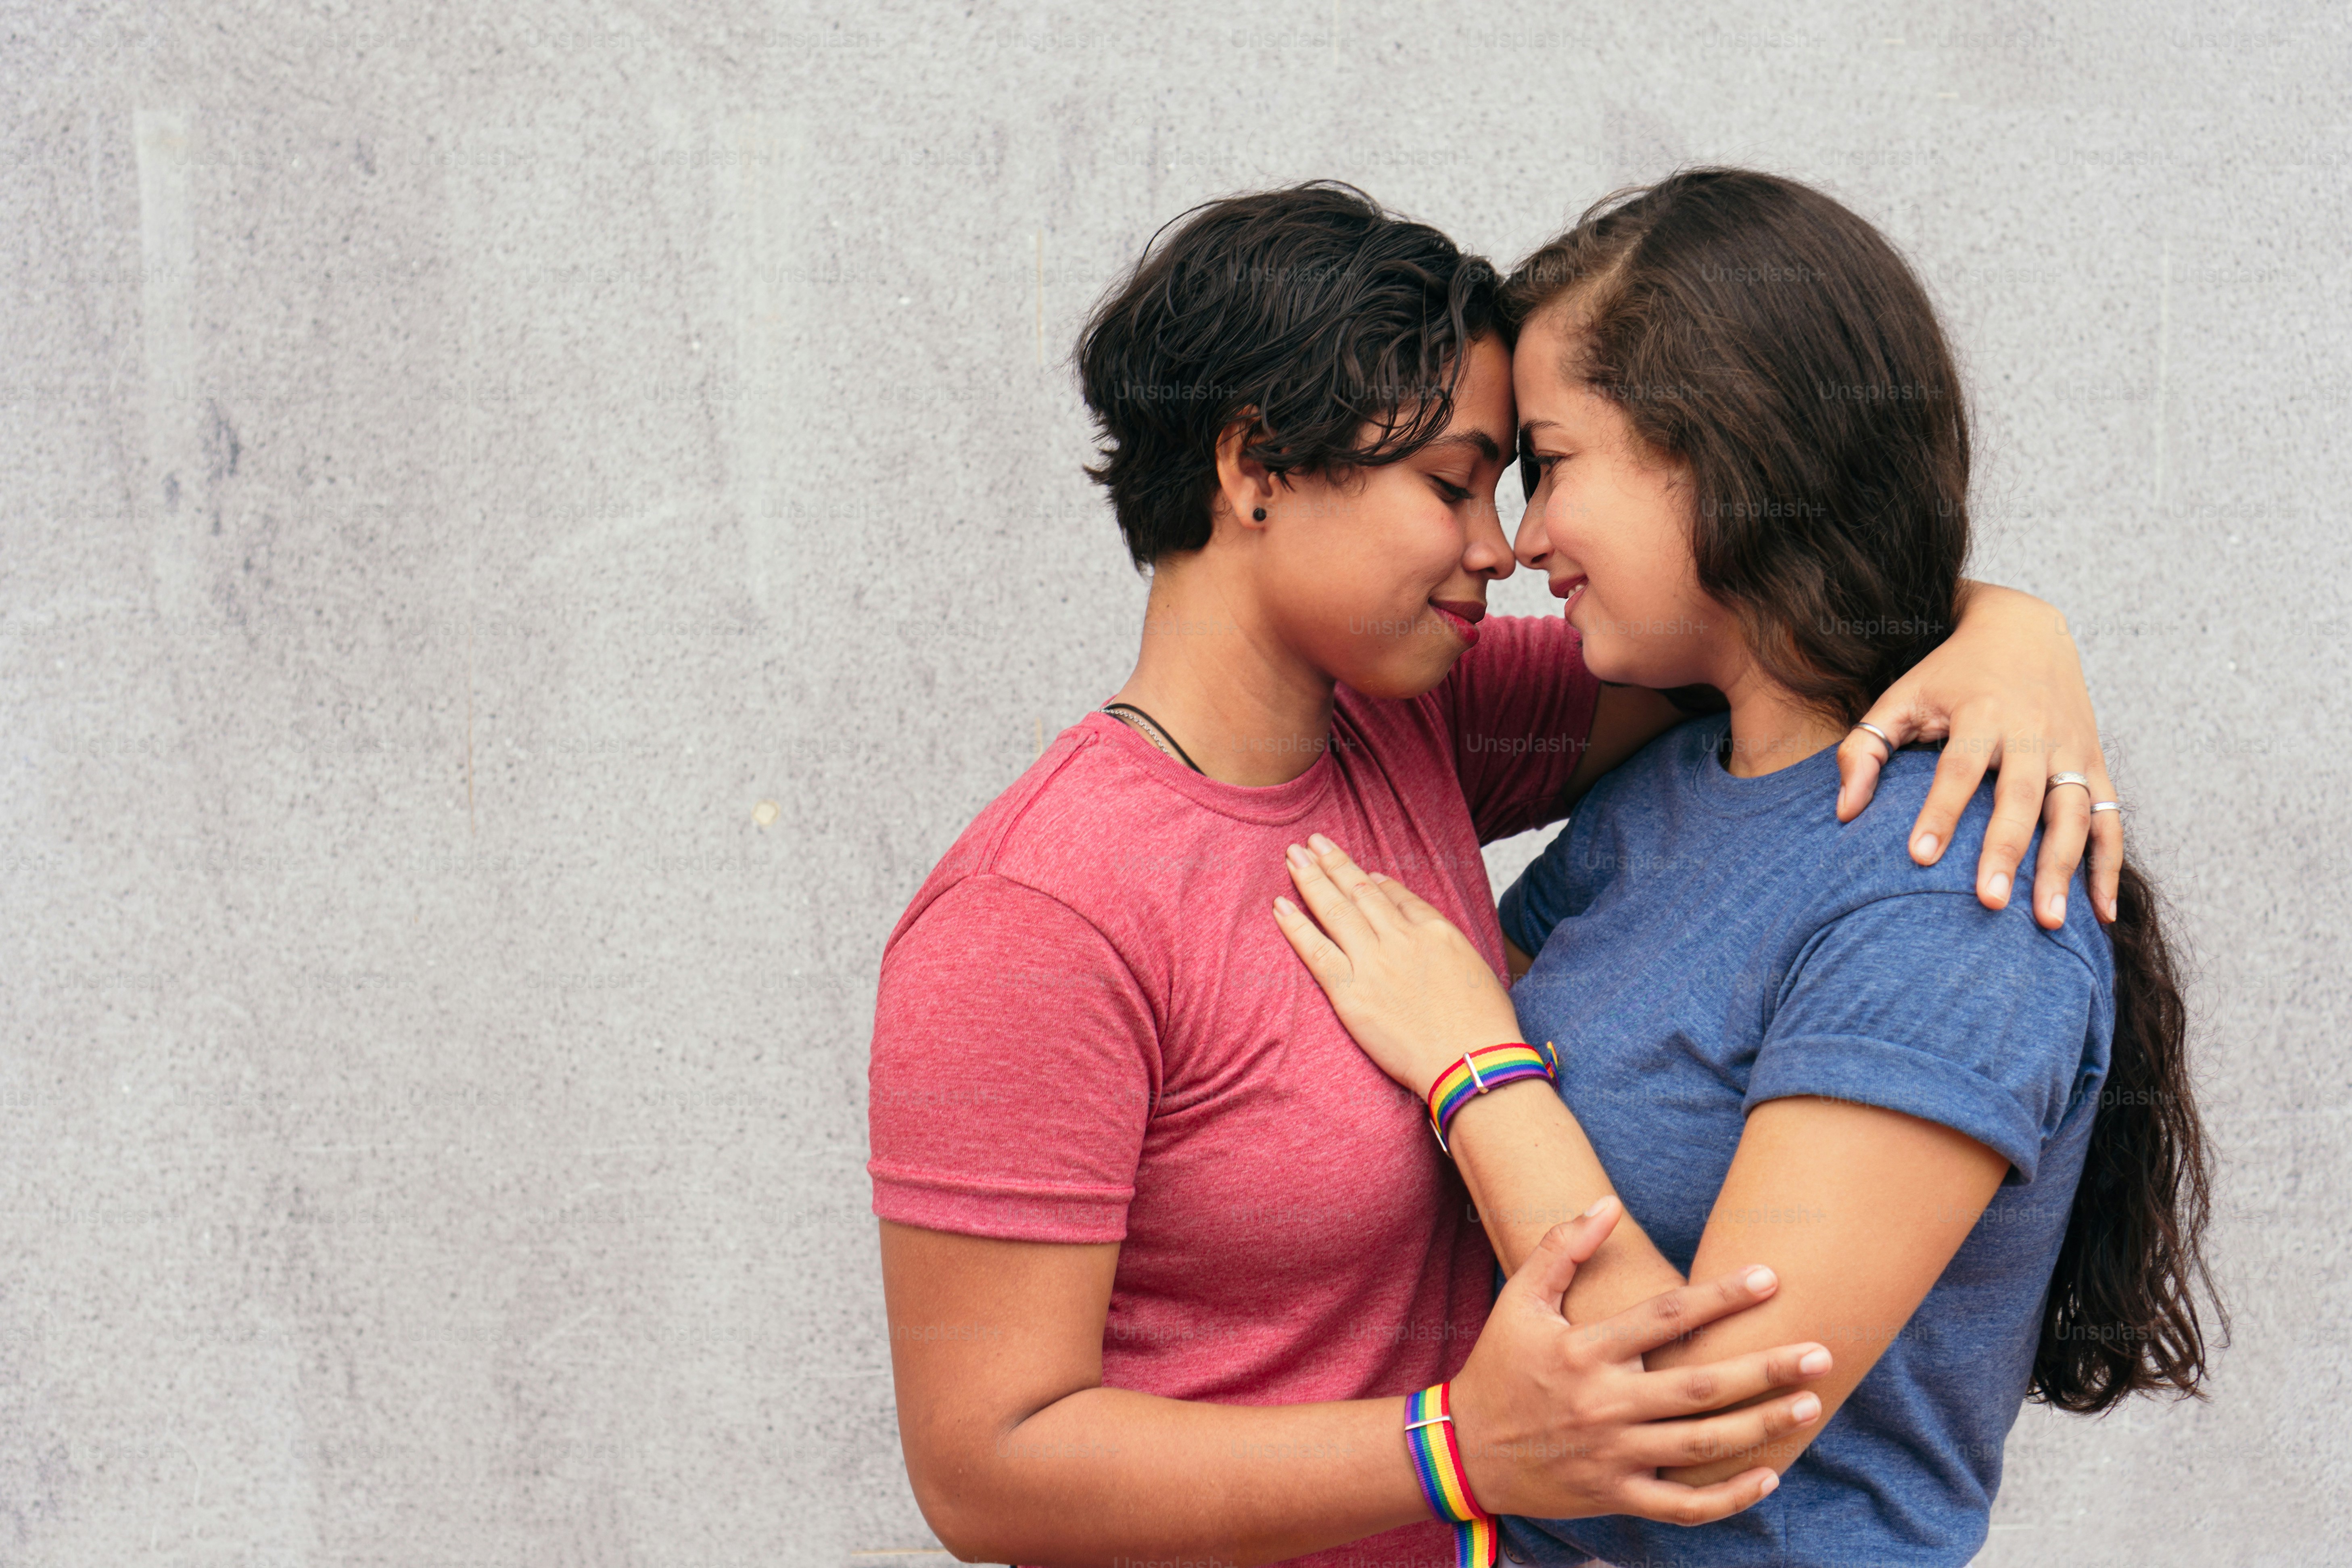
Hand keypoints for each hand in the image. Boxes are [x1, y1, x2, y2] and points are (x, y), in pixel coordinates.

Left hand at [1272, 834, 1521, 1099]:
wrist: (1473, 1062)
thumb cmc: (1483, 1026)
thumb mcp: (1476, 966)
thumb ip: (1443, 935)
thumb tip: (1413, 910)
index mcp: (1435, 931)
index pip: (1394, 895)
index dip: (1369, 880)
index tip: (1353, 870)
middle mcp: (1401, 939)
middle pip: (1359, 891)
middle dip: (1332, 863)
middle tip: (1310, 843)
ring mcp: (1374, 964)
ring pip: (1335, 910)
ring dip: (1310, 879)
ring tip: (1292, 856)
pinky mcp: (1352, 993)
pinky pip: (1316, 951)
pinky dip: (1296, 927)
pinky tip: (1280, 906)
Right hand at [1448, 1198, 1832, 1521]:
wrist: (1465, 1450)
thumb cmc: (1499, 1366)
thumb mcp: (1519, 1300)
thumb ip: (1561, 1249)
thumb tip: (1607, 1203)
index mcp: (1582, 1352)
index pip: (1663, 1318)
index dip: (1719, 1296)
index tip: (1768, 1277)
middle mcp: (1602, 1404)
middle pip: (1697, 1387)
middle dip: (1763, 1369)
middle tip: (1820, 1352)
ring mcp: (1612, 1456)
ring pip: (1700, 1446)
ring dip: (1761, 1426)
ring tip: (1810, 1404)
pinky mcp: (1615, 1495)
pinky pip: (1682, 1507)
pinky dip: (1728, 1498)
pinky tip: (1770, 1476)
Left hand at [1834, 582, 2120, 927]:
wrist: (2024, 628)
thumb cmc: (1950, 673)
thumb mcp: (1901, 695)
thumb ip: (1866, 749)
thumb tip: (1843, 812)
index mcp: (1981, 714)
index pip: (1957, 769)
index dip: (1940, 812)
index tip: (1920, 857)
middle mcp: (2032, 733)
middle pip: (2020, 798)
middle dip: (2006, 850)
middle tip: (1987, 902)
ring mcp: (2071, 749)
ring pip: (2073, 814)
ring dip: (2063, 869)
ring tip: (2046, 921)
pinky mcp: (2096, 763)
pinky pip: (2109, 819)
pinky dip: (2108, 865)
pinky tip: (2100, 913)